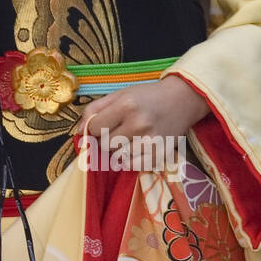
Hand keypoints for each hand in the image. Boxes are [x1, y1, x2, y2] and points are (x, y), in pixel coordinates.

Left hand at [73, 75, 210, 171]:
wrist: (182, 99)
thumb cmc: (146, 96)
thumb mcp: (119, 94)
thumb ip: (95, 109)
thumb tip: (78, 131)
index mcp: (126, 105)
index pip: (94, 128)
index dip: (94, 127)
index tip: (102, 123)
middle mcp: (139, 124)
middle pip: (105, 145)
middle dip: (107, 139)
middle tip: (119, 129)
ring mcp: (151, 141)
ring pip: (118, 157)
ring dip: (120, 149)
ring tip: (131, 137)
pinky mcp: (160, 154)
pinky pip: (134, 166)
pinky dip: (132, 159)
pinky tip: (138, 147)